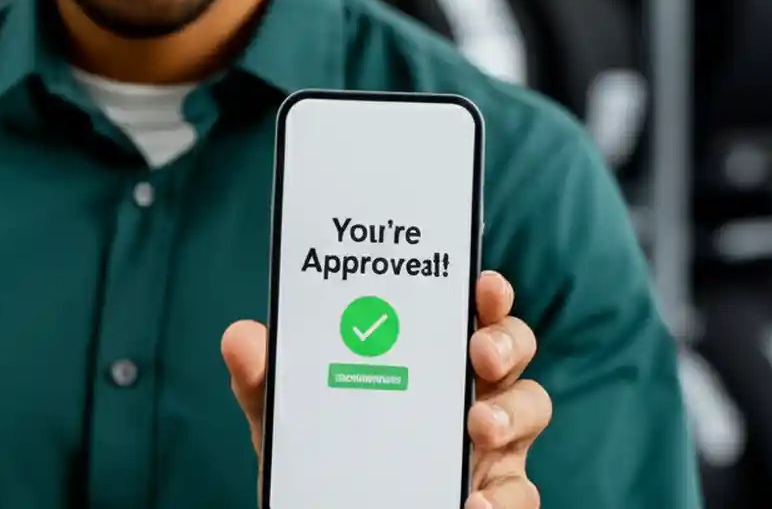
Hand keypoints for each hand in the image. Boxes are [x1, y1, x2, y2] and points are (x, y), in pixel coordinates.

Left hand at [221, 270, 551, 508]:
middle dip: (507, 342)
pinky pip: (518, 496)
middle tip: (479, 354)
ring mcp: (486, 449)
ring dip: (512, 412)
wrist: (319, 507)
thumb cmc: (315, 452)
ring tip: (480, 427)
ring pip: (532, 413)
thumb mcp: (281, 411)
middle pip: (514, 352)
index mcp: (426, 358)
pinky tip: (472, 503)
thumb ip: (262, 376)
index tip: (483, 284)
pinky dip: (503, 500)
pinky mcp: (489, 499)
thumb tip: (240, 338)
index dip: (487, 294)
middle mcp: (466, 394)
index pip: (468, 312)